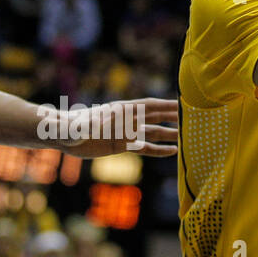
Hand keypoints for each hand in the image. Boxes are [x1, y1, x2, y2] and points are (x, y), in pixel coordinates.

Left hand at [45, 97, 178, 157]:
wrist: (62, 136)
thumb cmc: (69, 127)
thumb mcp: (78, 127)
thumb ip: (86, 127)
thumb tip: (95, 127)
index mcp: (119, 111)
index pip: (147, 106)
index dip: (164, 105)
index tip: (182, 104)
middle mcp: (125, 120)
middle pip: (155, 117)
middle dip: (174, 117)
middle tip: (195, 116)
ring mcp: (125, 133)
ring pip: (153, 133)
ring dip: (171, 134)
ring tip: (190, 136)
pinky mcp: (122, 146)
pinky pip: (145, 148)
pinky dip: (159, 150)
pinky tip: (173, 152)